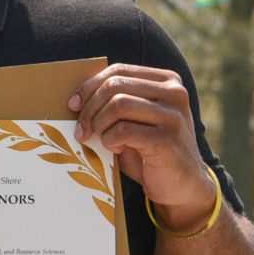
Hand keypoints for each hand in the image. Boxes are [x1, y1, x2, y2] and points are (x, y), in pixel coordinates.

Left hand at [69, 64, 217, 230]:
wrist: (181, 184)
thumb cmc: (149, 150)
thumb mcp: (134, 120)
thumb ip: (116, 102)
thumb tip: (76, 96)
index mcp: (166, 81)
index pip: (119, 70)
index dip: (90, 86)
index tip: (73, 105)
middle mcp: (174, 93)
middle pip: (115, 86)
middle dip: (90, 108)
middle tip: (81, 130)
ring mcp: (173, 116)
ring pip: (118, 105)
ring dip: (99, 124)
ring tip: (101, 139)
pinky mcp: (167, 140)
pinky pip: (123, 130)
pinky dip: (110, 140)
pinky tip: (116, 149)